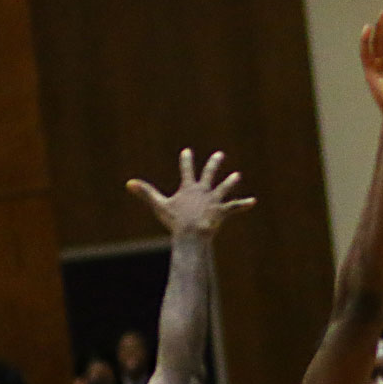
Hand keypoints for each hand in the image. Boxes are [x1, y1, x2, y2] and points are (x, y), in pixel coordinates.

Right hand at [127, 149, 254, 237]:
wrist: (192, 233)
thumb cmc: (175, 221)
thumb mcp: (159, 205)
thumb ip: (146, 193)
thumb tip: (129, 183)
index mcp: (189, 188)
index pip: (187, 169)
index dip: (186, 160)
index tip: (187, 151)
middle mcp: (203, 191)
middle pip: (209, 174)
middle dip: (214, 164)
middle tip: (220, 155)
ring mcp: (214, 200)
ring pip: (224, 188)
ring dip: (230, 182)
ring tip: (237, 176)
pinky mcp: (222, 211)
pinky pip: (234, 207)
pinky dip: (243, 204)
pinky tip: (253, 201)